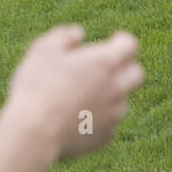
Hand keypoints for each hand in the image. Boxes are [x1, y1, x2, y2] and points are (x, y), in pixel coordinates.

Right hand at [6, 25, 144, 160]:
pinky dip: (99, 121)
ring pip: (122, 102)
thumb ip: (64, 36)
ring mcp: (113, 115)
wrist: (34, 133)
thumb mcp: (44, 49)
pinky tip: (78, 120)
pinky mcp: (104, 138)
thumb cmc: (37, 86)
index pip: (130, 45)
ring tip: (83, 97)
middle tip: (105, 69)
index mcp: (105, 63)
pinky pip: (109, 126)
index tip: (113, 40)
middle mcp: (116, 88)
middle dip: (125, 68)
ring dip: (110, 97)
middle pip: (137, 74)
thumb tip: (78, 33)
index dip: (122, 40)